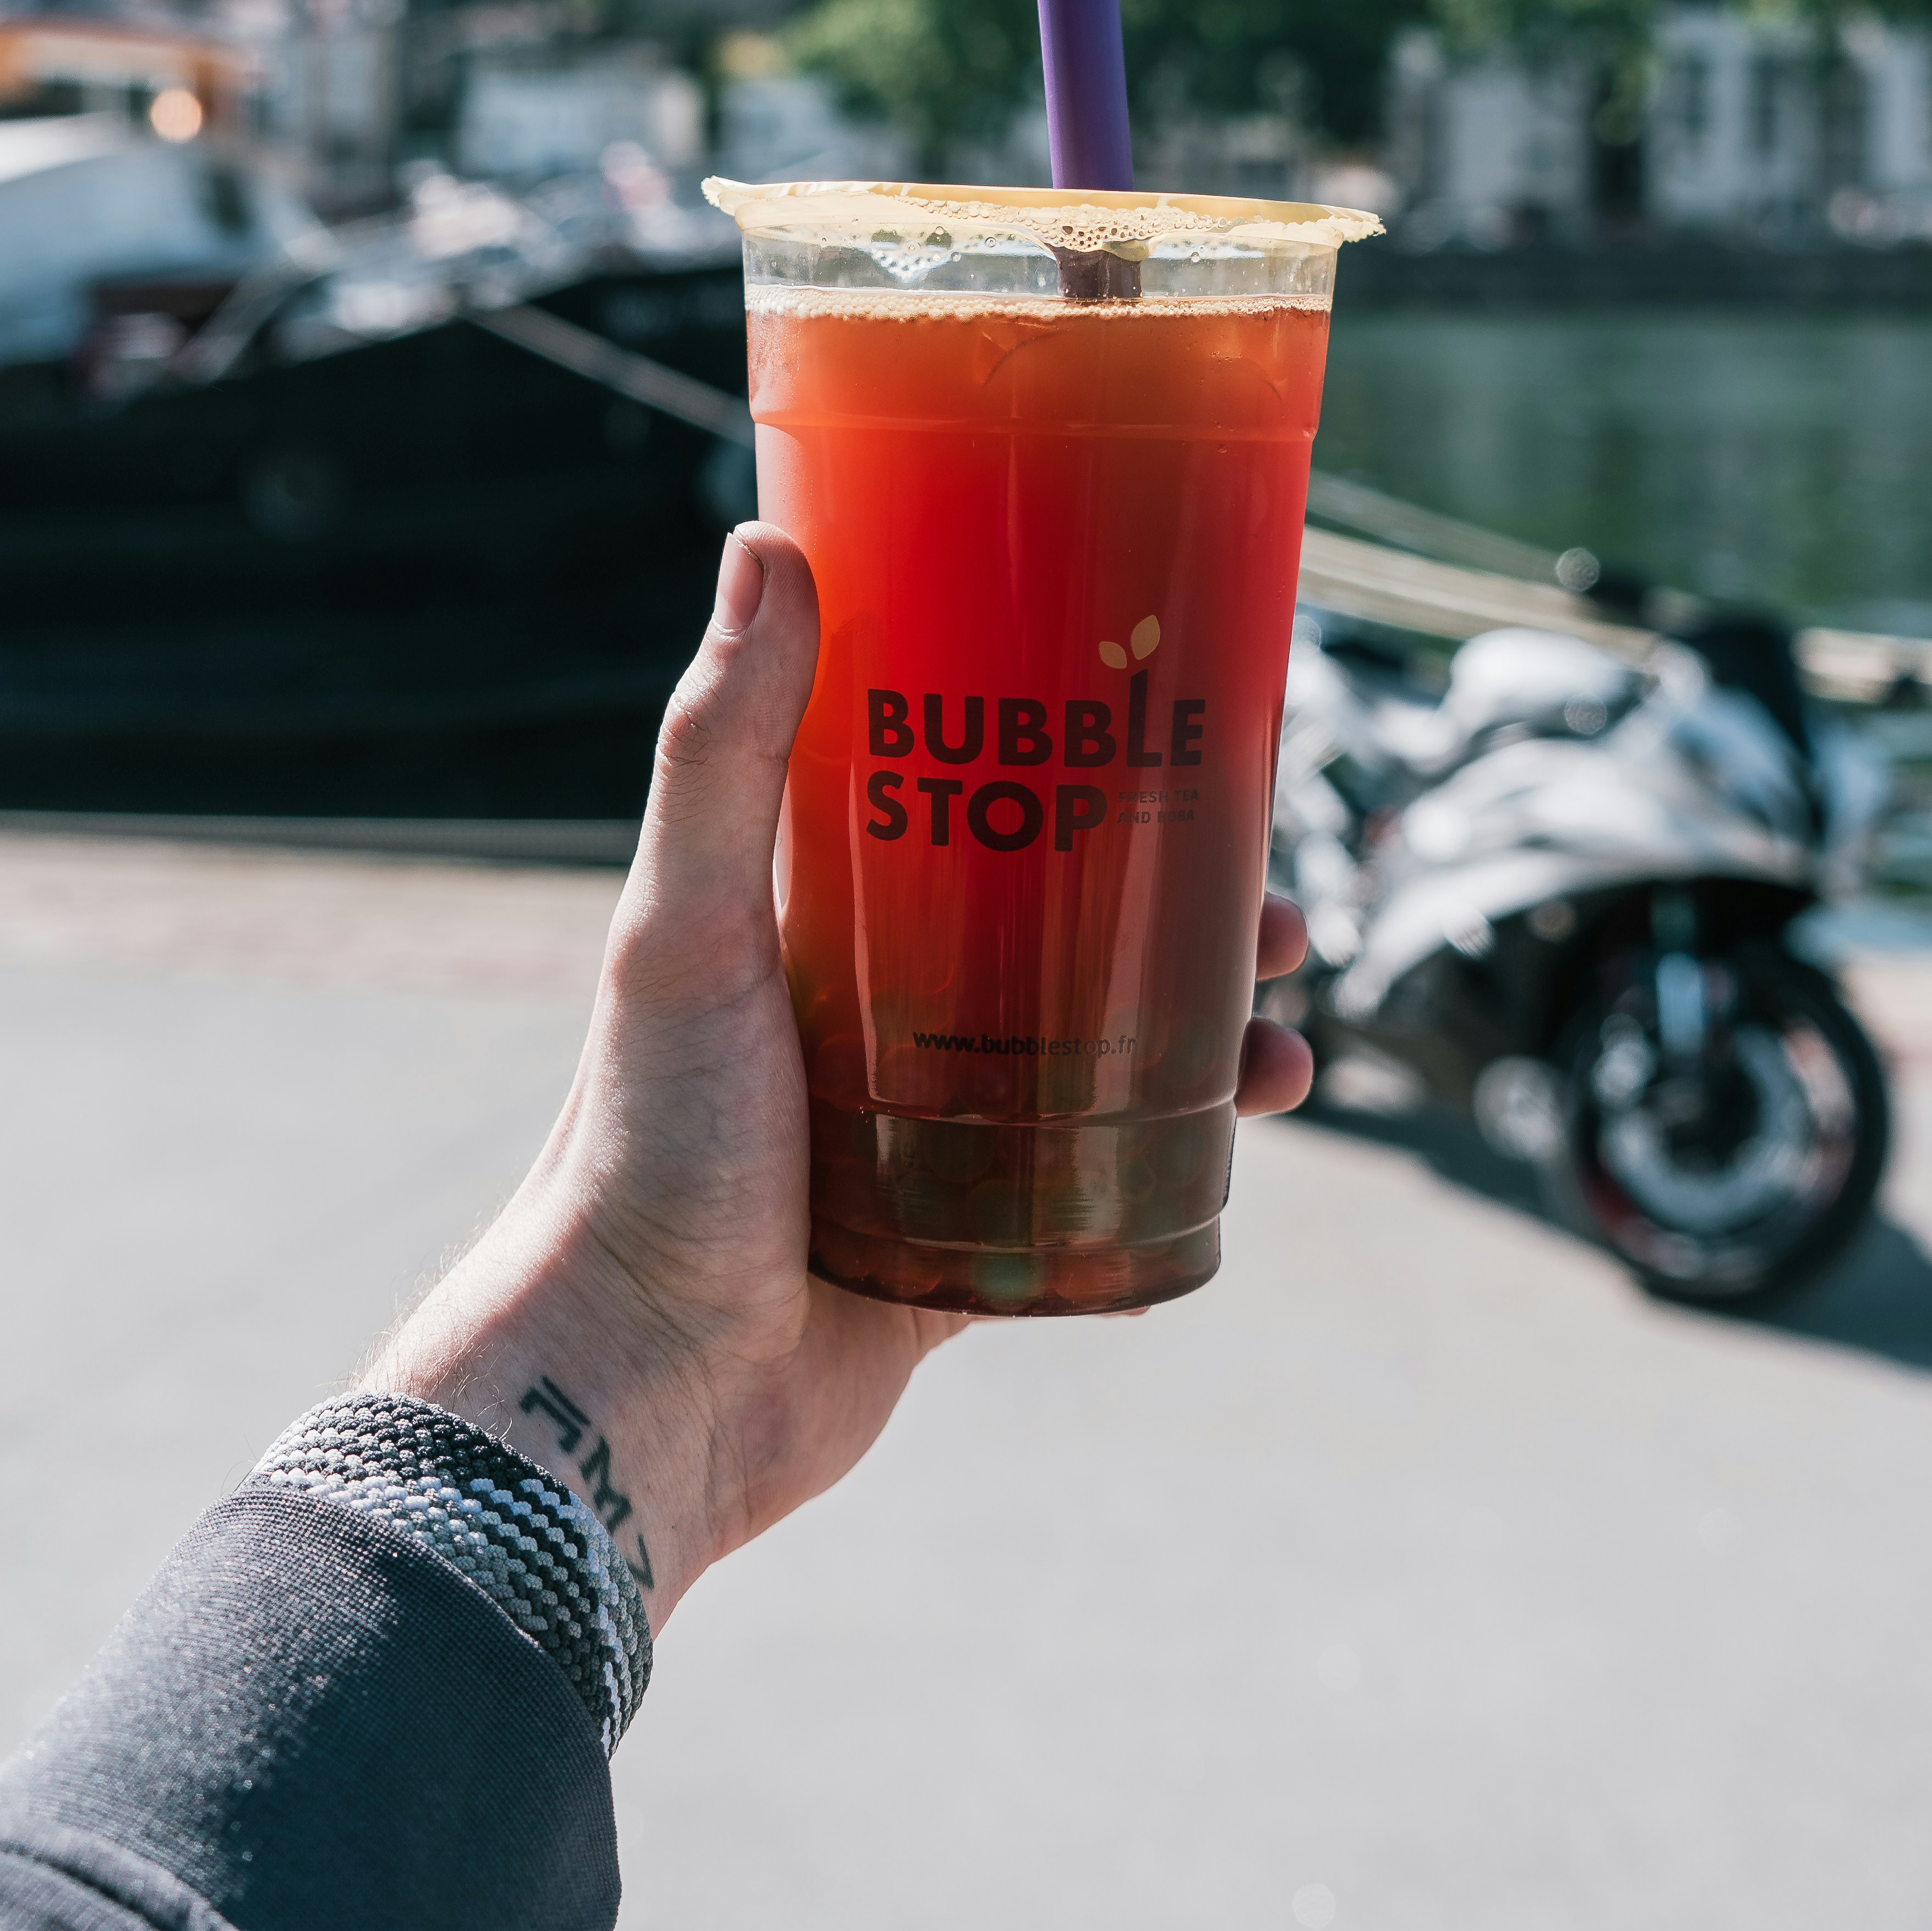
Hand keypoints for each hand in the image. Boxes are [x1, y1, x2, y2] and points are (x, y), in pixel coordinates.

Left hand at [365, 525, 1313, 1633]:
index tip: (1174, 715)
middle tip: (1279, 890)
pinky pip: (1100, 1165)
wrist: (638, 1389)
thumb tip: (767, 541)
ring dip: (1212, 1012)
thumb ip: (721, 749)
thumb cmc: (644, 1148)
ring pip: (1102, 1035)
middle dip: (1181, 892)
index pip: (960, 786)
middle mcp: (873, 999)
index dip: (1071, 744)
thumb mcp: (689, 928)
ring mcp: (925, 1113)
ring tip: (1293, 1019)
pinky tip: (1256, 1117)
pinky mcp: (961, 1228)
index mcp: (812, 910)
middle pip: (1059, 911)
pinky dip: (1190, 1135)